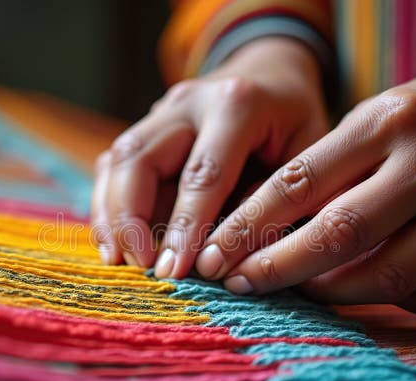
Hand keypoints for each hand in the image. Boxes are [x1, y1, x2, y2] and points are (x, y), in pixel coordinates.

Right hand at [92, 37, 329, 277]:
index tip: (174, 271)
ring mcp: (161, 110)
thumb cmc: (296, 124)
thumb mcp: (307, 156)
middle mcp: (190, 101)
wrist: (274, 74)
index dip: (184, 226)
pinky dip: (108, 206)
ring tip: (120, 262)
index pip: (202, 173)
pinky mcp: (146, 126)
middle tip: (142, 268)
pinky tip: (115, 245)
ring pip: (117, 160)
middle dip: (132, 219)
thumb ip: (276, 200)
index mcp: (237, 105)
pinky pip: (114, 165)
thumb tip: (235, 257)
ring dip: (112, 216)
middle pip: (140, 159)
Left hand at [197, 63, 415, 314]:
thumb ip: (329, 167)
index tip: (216, 255)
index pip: (300, 182)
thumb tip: (264, 231)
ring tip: (300, 286)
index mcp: (391, 122)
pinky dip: (386, 299)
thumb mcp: (380, 117)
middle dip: (275, 267)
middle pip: (335, 237)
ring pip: (381, 280)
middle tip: (240, 283)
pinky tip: (366, 285)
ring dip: (327, 291)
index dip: (248, 225)